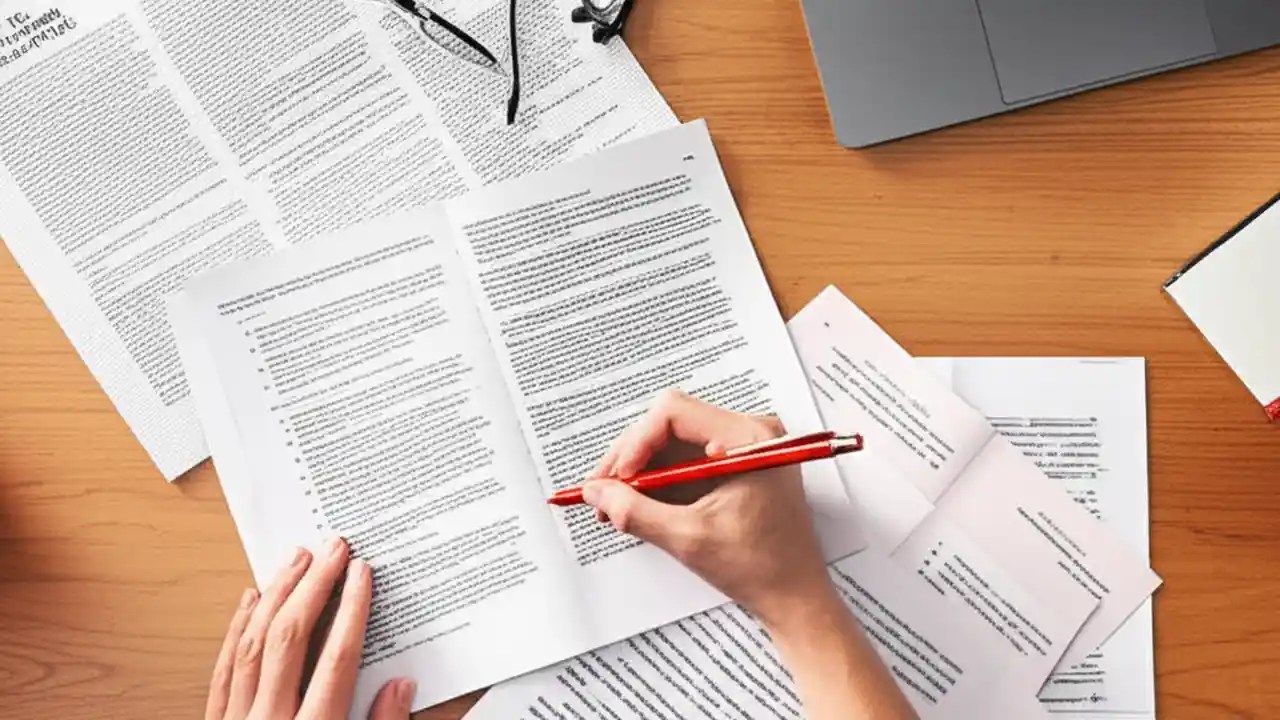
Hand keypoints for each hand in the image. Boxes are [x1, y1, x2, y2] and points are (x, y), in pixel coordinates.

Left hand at [205, 538, 413, 719]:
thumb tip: (401, 685)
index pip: (337, 659)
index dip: (352, 610)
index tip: (362, 573)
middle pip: (291, 639)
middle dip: (315, 587)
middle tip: (332, 550)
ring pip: (254, 645)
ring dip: (277, 596)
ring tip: (297, 560)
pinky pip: (225, 670)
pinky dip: (238, 631)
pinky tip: (251, 600)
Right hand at [584, 390, 835, 625]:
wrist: (796, 597)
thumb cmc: (760, 568)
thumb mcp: (689, 539)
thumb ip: (636, 512)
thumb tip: (596, 491)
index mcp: (749, 438)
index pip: (674, 413)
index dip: (636, 443)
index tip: (616, 478)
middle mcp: (750, 432)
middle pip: (671, 423)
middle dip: (632, 457)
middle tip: (602, 491)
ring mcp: (744, 447)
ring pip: (675, 441)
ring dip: (641, 469)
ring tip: (614, 501)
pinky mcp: (737, 465)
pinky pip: (688, 458)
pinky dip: (660, 479)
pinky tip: (637, 502)